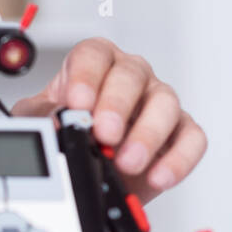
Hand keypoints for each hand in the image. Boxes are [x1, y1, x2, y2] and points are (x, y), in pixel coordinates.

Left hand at [12, 38, 206, 202]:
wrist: (87, 165)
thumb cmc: (66, 128)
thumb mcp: (41, 119)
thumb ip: (42, 115)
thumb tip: (53, 123)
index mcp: (94, 63)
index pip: (94, 55)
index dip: (86, 76)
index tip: (77, 102)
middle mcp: (130, 77)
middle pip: (131, 75)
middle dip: (117, 105)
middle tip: (104, 133)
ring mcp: (157, 102)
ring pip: (165, 103)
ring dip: (148, 134)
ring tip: (127, 162)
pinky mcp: (179, 132)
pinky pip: (191, 139)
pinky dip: (178, 158)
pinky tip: (157, 175)